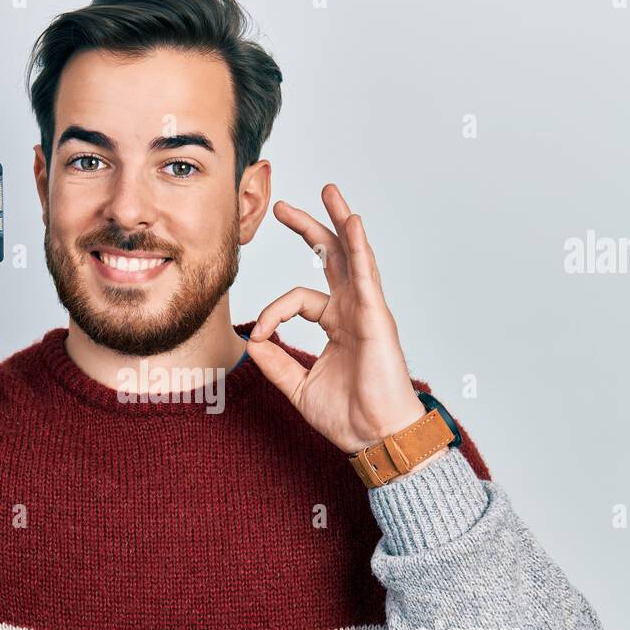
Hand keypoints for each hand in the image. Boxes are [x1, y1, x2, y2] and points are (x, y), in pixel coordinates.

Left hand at [249, 183, 430, 456]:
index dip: (272, 312)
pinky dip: (358, 248)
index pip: (297, 299)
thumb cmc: (349, 417)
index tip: (262, 335)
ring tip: (329, 192)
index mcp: (335, 325)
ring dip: (340, 222)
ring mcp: (366, 311)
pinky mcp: (376, 318)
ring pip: (351, 256)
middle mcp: (351, 312)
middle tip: (285, 207)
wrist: (376, 437)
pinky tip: (352, 223)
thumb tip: (252, 341)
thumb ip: (276, 363)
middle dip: (309, 229)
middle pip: (330, 259)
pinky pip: (366, 276)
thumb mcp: (298, 387)